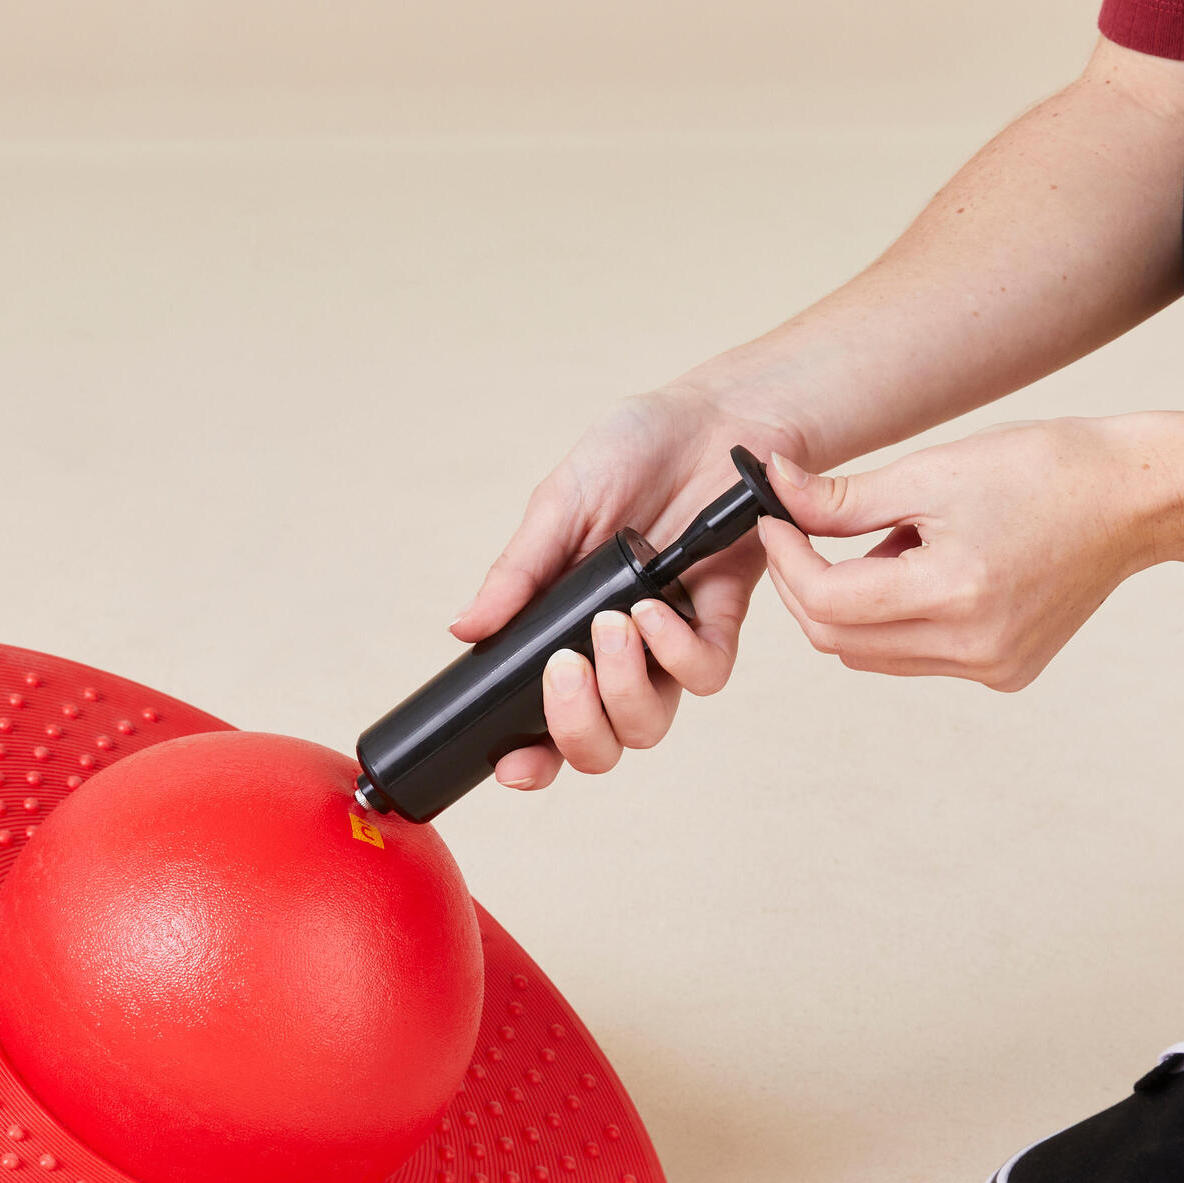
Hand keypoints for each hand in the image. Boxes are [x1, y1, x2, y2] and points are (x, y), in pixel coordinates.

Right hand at [453, 384, 813, 789]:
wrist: (713, 417)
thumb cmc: (633, 454)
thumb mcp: (559, 507)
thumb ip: (518, 574)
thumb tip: (463, 629)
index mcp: (565, 634)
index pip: (544, 723)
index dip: (531, 760)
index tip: (514, 765)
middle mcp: (616, 655)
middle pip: (599, 746)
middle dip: (576, 728)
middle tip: (564, 670)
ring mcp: (668, 646)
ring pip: (649, 724)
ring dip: (624, 688)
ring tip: (612, 627)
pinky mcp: (720, 624)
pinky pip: (704, 675)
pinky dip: (676, 652)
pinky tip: (653, 608)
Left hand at [759, 416, 1166, 690]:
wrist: (1135, 500)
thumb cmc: (1046, 470)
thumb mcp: (933, 471)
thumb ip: (845, 498)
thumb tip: (777, 492)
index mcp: (955, 593)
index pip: (828, 601)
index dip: (788, 561)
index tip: (777, 521)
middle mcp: (972, 647)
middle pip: (839, 639)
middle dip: (808, 586)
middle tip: (809, 532)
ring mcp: (990, 669)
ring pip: (871, 654)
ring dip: (856, 603)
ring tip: (899, 544)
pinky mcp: (1004, 674)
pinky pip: (915, 658)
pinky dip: (898, 619)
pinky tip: (932, 571)